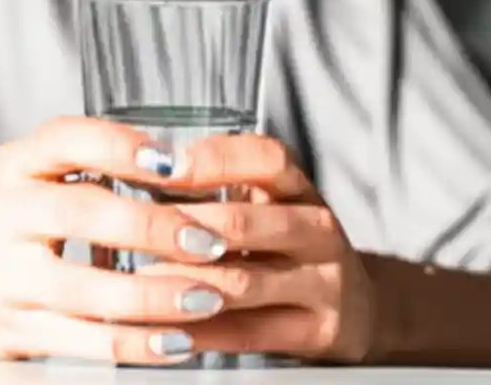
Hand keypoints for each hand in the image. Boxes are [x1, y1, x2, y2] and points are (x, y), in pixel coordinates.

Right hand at [0, 118, 235, 364]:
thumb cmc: (15, 224)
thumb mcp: (37, 177)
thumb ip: (93, 162)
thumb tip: (190, 160)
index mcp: (14, 165)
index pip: (65, 139)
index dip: (121, 147)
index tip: (176, 164)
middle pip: (78, 213)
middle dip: (153, 227)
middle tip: (212, 239)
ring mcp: (2, 276)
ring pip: (84, 289)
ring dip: (154, 295)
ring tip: (208, 294)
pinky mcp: (15, 329)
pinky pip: (82, 342)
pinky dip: (135, 343)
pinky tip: (178, 340)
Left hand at [137, 134, 379, 362]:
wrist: (359, 305)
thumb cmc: (290, 246)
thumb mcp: (269, 205)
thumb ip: (217, 188)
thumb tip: (138, 170)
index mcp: (300, 188)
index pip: (266, 159)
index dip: (213, 159)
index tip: (164, 165)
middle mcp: (318, 229)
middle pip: (244, 222)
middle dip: (181, 226)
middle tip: (130, 230)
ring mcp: (324, 282)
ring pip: (242, 281)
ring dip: (182, 281)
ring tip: (137, 279)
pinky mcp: (319, 330)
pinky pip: (248, 331)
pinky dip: (201, 330)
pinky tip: (165, 326)